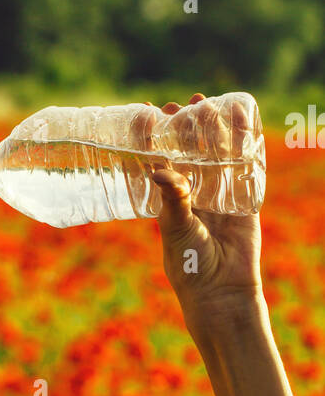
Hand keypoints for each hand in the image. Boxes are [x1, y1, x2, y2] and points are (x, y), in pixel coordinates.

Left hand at [135, 94, 263, 328]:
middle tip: (183, 105)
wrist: (221, 291)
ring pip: (218, 152)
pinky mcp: (245, 197)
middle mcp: (195, 191)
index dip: (157, 136)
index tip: (150, 112)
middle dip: (188, 126)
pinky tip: (242, 119)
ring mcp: (221, 192)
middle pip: (192, 150)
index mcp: (171, 197)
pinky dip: (245, 142)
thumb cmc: (188, 264)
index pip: (163, 158)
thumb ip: (171, 197)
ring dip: (214, 129)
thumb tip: (158, 168)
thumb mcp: (174, 228)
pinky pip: (246, 165)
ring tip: (207, 104)